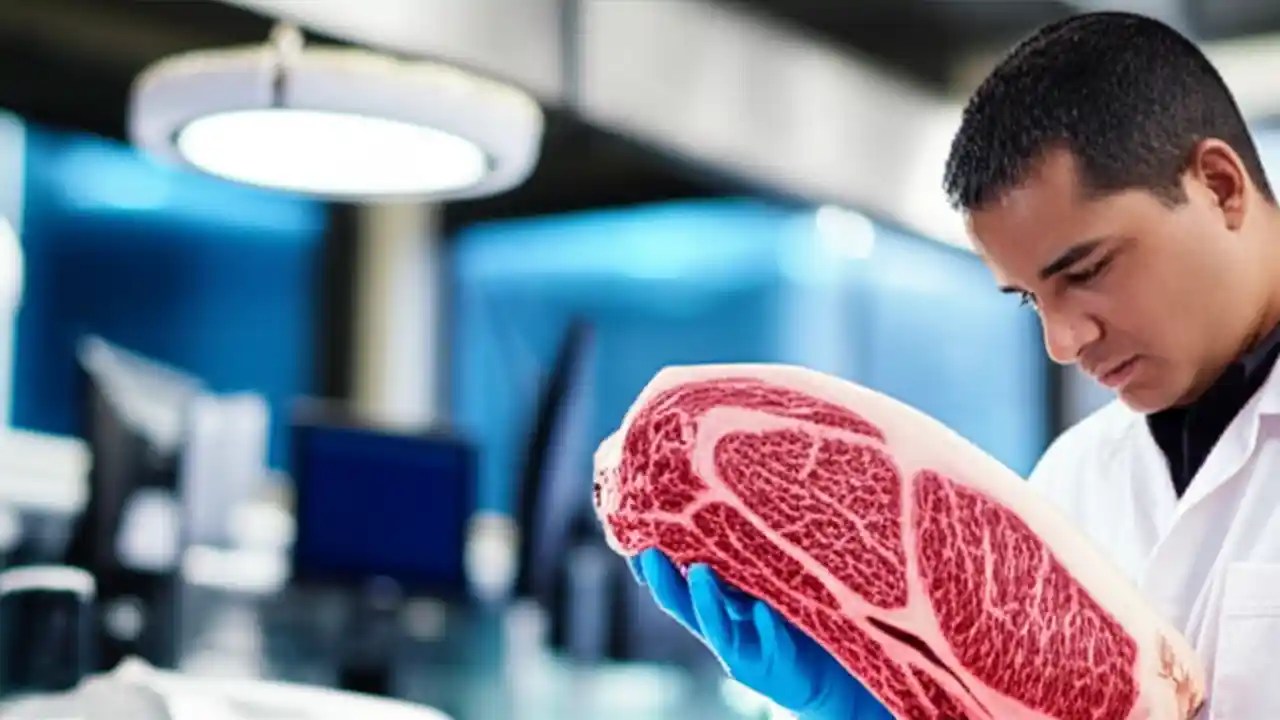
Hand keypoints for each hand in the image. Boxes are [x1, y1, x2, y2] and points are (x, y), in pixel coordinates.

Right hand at [629, 549, 891, 719]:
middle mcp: (719, 628)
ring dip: (706, 601)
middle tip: (649, 553)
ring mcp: (742, 649)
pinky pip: (769, 641)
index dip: (652, 569)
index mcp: (712, 605)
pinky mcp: (772, 666)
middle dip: (665, 582)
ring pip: (716, 626)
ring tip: (701, 573)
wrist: (822, 674)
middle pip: (683, 606)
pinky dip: (766, 626)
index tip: (632, 540)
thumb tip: (723, 502)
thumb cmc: (788, 619)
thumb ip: (740, 560)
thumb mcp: (759, 585)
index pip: (673, 585)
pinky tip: (764, 609)